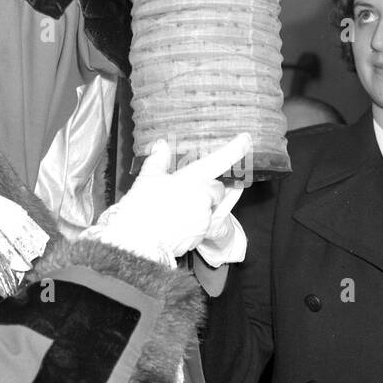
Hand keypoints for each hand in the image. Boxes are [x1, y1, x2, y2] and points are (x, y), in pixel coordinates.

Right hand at [102, 134, 251, 258]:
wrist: (136, 243)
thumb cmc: (140, 207)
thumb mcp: (147, 178)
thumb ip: (158, 160)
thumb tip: (161, 146)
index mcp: (193, 179)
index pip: (220, 160)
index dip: (235, 149)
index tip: (246, 139)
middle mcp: (204, 198)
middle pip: (216, 189)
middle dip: (207, 188)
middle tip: (188, 188)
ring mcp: (204, 219)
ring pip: (210, 208)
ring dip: (200, 206)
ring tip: (177, 207)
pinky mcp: (200, 236)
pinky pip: (203, 225)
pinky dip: (194, 222)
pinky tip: (176, 221)